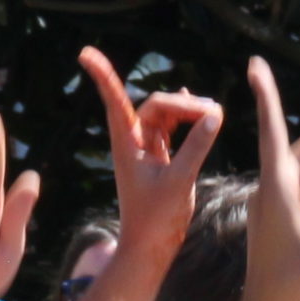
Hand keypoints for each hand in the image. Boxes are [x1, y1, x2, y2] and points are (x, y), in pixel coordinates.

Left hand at [81, 47, 221, 259]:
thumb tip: (215, 114)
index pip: (114, 100)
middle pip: (157, 105)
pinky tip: (199, 110)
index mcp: (127, 144)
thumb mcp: (179, 181)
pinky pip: (171, 127)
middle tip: (214, 114)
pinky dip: (185, 118)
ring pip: (166, 115)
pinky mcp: (158, 157)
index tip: (84, 53)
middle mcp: (132, 142)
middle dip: (185, 105)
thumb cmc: (156, 220)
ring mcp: (144, 149)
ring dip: (189, 111)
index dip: (103, 75)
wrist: (149, 247)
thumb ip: (197, 146)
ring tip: (215, 116)